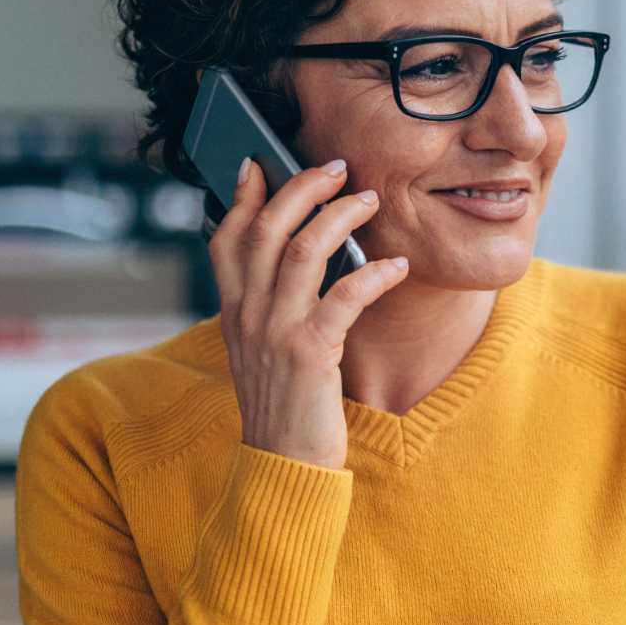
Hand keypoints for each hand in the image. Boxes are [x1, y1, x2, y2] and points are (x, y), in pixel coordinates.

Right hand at [206, 156, 408, 468]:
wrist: (283, 464)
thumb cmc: (285, 402)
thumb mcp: (262, 347)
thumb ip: (266, 303)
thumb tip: (291, 257)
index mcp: (234, 310)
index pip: (227, 237)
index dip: (243, 195)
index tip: (259, 160)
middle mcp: (248, 314)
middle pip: (268, 228)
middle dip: (304, 188)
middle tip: (339, 167)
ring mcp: (276, 332)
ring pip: (303, 250)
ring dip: (341, 216)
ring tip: (371, 200)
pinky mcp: (311, 354)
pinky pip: (345, 297)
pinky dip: (375, 274)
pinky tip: (398, 267)